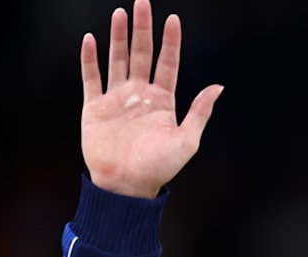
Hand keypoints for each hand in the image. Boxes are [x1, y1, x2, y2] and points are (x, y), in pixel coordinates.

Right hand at [80, 0, 222, 198]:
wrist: (125, 187)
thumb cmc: (158, 169)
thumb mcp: (187, 142)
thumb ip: (199, 113)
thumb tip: (218, 87)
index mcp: (163, 102)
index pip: (168, 63)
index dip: (171, 42)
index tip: (173, 19)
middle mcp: (140, 96)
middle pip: (142, 54)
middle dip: (143, 28)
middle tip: (142, 2)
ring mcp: (117, 99)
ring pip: (117, 59)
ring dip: (118, 36)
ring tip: (120, 13)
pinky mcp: (95, 108)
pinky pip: (91, 78)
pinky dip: (89, 58)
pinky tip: (90, 38)